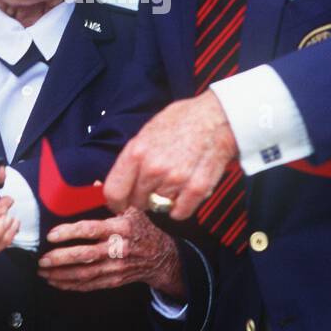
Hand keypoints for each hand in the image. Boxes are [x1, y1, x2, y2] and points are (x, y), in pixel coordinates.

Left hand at [38, 207, 184, 296]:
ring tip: (43, 272)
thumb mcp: (133, 209)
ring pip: (85, 273)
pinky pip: (90, 285)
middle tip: (42, 259)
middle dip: (61, 258)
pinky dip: (71, 285)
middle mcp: (117, 249)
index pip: (90, 230)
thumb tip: (95, 183)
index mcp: (120, 228)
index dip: (69, 232)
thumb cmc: (142, 230)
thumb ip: (112, 199)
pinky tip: (56, 282)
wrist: (161, 257)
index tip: (52, 235)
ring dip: (61, 274)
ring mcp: (116, 267)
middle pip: (85, 255)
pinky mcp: (114, 280)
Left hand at [103, 91, 237, 219]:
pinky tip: (185, 191)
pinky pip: (179, 212)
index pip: (114, 192)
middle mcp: (153, 168)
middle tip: (154, 185)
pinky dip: (181, 207)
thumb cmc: (183, 120)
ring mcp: (175, 180)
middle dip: (142, 197)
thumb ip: (133, 156)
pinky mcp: (196, 189)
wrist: (216, 117)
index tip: (121, 203)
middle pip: (137, 201)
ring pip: (158, 206)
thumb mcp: (148, 131)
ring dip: (164, 199)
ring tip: (174, 180)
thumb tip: (121, 177)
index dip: (116, 201)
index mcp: (137, 152)